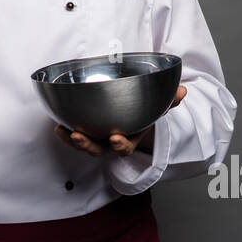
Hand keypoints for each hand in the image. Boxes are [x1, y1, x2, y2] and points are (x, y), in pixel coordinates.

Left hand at [54, 83, 186, 156]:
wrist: (133, 116)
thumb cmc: (144, 112)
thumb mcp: (157, 106)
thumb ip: (169, 100)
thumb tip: (183, 92)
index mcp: (129, 137)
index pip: (125, 146)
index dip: (120, 145)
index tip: (116, 138)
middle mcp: (111, 141)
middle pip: (99, 149)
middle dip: (88, 145)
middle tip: (80, 136)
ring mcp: (97, 137)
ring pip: (84, 144)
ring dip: (73, 140)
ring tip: (66, 131)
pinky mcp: (85, 131)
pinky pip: (73, 136)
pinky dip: (64, 133)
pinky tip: (58, 126)